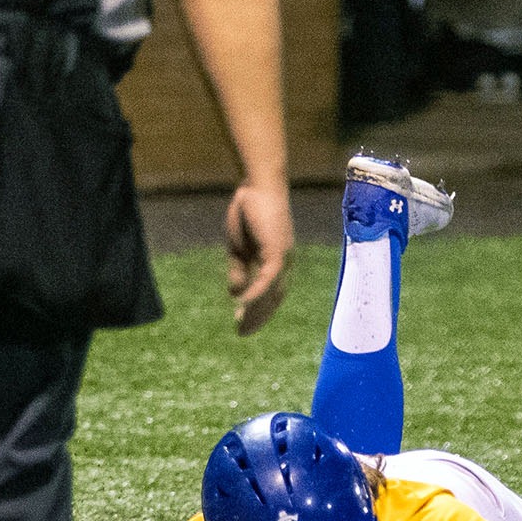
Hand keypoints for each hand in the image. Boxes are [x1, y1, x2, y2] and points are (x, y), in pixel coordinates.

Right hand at [224, 182, 292, 335]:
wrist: (256, 186)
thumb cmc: (248, 213)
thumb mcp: (239, 249)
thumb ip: (239, 271)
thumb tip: (236, 295)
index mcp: (277, 264)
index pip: (271, 295)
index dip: (258, 312)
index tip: (241, 325)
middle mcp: (285, 264)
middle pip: (274, 299)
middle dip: (258, 318)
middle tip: (241, 333)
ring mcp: (284, 258)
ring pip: (272, 293)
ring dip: (256, 311)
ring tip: (241, 325)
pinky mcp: (278, 250)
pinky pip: (268, 278)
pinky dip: (256, 293)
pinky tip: (243, 304)